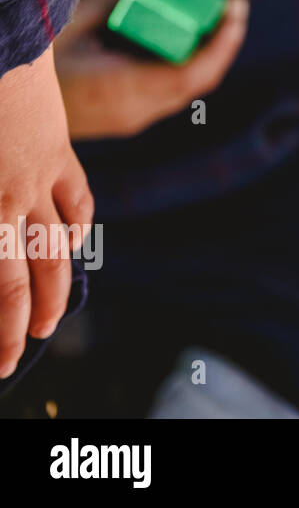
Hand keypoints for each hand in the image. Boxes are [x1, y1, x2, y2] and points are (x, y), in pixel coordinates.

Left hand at [0, 46, 91, 374]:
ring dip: (58, 283)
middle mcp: (15, 197)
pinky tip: (73, 244)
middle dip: (30, 318)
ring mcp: (41, 173)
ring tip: (51, 316)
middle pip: (34, 272)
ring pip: (60, 241)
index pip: (0, 285)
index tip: (1, 359)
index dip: (2, 328)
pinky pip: (78, 197)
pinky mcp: (57, 150)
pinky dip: (79, 225)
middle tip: (24, 349)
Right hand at [54, 0, 248, 138]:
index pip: (191, 72)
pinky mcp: (132, 117)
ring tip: (218, 16)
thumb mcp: (73, 21)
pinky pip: (173, 90)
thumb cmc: (38, 63)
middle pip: (199, 81)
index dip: (222, 42)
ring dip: (209, 52)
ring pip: (189, 88)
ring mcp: (135, 119)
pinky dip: (189, 62)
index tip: (236, 7)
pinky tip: (192, 36)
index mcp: (121, 88)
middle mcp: (135, 110)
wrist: (11, 114)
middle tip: (233, 5)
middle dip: (223, 42)